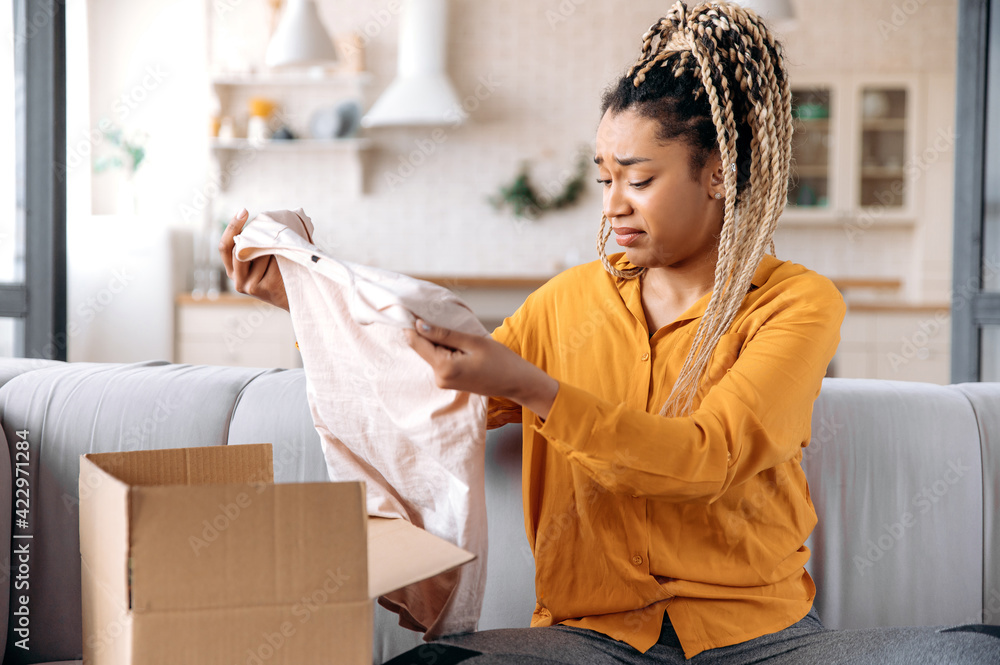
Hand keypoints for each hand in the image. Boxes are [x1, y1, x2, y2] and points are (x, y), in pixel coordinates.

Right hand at [218, 208, 288, 310]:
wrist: (299, 298)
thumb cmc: (284, 273)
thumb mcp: (265, 260)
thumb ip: (257, 246)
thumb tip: (266, 219)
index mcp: (234, 271)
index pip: (225, 247)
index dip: (232, 228)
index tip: (243, 211)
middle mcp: (237, 281)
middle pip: (238, 250)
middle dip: (251, 232)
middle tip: (263, 218)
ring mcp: (249, 286)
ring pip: (257, 253)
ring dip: (271, 246)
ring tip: (285, 247)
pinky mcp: (263, 288)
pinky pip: (270, 261)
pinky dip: (280, 255)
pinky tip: (289, 259)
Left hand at [405, 319, 558, 418]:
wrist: (517, 382)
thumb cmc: (501, 360)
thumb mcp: (472, 342)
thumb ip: (444, 334)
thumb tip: (419, 324)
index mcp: (444, 368)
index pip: (417, 343)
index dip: (411, 324)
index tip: (409, 308)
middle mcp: (440, 378)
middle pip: (423, 348)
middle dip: (424, 331)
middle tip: (430, 310)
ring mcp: (443, 382)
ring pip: (430, 354)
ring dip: (435, 339)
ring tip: (447, 324)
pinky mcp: (449, 382)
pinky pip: (438, 360)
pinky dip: (442, 348)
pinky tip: (452, 339)